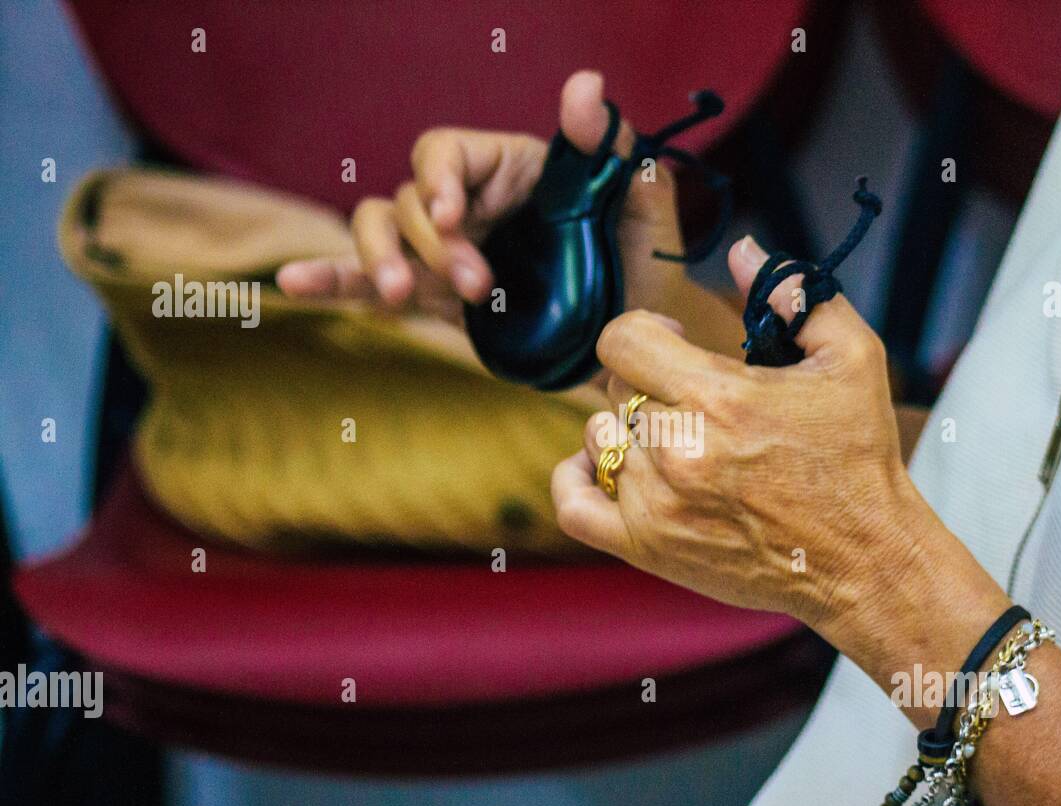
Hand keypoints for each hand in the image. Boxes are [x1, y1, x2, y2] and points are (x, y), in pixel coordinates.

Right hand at [276, 70, 692, 329]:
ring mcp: (441, 250)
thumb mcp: (639, 203)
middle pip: (407, 199)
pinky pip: (366, 281)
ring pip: (378, 232)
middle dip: (431, 242)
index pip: (447, 154)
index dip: (439, 179)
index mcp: (506, 169)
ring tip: (401, 296)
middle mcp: (466, 203)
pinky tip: (289, 284)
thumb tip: (583, 88)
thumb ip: (608, 148)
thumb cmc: (640, 260)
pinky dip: (328, 281)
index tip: (453, 214)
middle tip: (479, 285)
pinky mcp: (430, 296)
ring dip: (378, 259)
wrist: (633, 332)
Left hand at [552, 236, 909, 631]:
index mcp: (717, 396)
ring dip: (627, 431)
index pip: (622, 340)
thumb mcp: (851, 358)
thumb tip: (743, 248)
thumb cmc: (857, 458)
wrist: (862, 559)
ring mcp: (656, 503)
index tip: (675, 344)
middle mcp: (677, 449)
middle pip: (614, 388)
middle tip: (694, 402)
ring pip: (599, 438)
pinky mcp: (647, 547)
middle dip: (649, 384)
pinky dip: (577, 479)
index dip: (645, 332)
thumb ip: (795, 294)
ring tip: (672, 440)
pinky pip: (574, 505)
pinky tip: (602, 467)